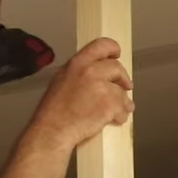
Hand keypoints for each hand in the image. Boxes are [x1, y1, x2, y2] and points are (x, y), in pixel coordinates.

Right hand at [25, 38, 133, 152]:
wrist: (53, 131)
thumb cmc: (53, 112)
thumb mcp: (61, 80)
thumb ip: (80, 71)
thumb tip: (94, 69)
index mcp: (77, 64)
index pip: (102, 45)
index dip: (113, 49)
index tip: (116, 53)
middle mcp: (90, 72)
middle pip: (117, 67)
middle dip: (122, 78)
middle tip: (125, 86)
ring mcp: (102, 88)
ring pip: (122, 90)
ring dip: (122, 101)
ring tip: (117, 109)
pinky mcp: (110, 105)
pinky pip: (124, 107)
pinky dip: (121, 115)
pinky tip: (114, 119)